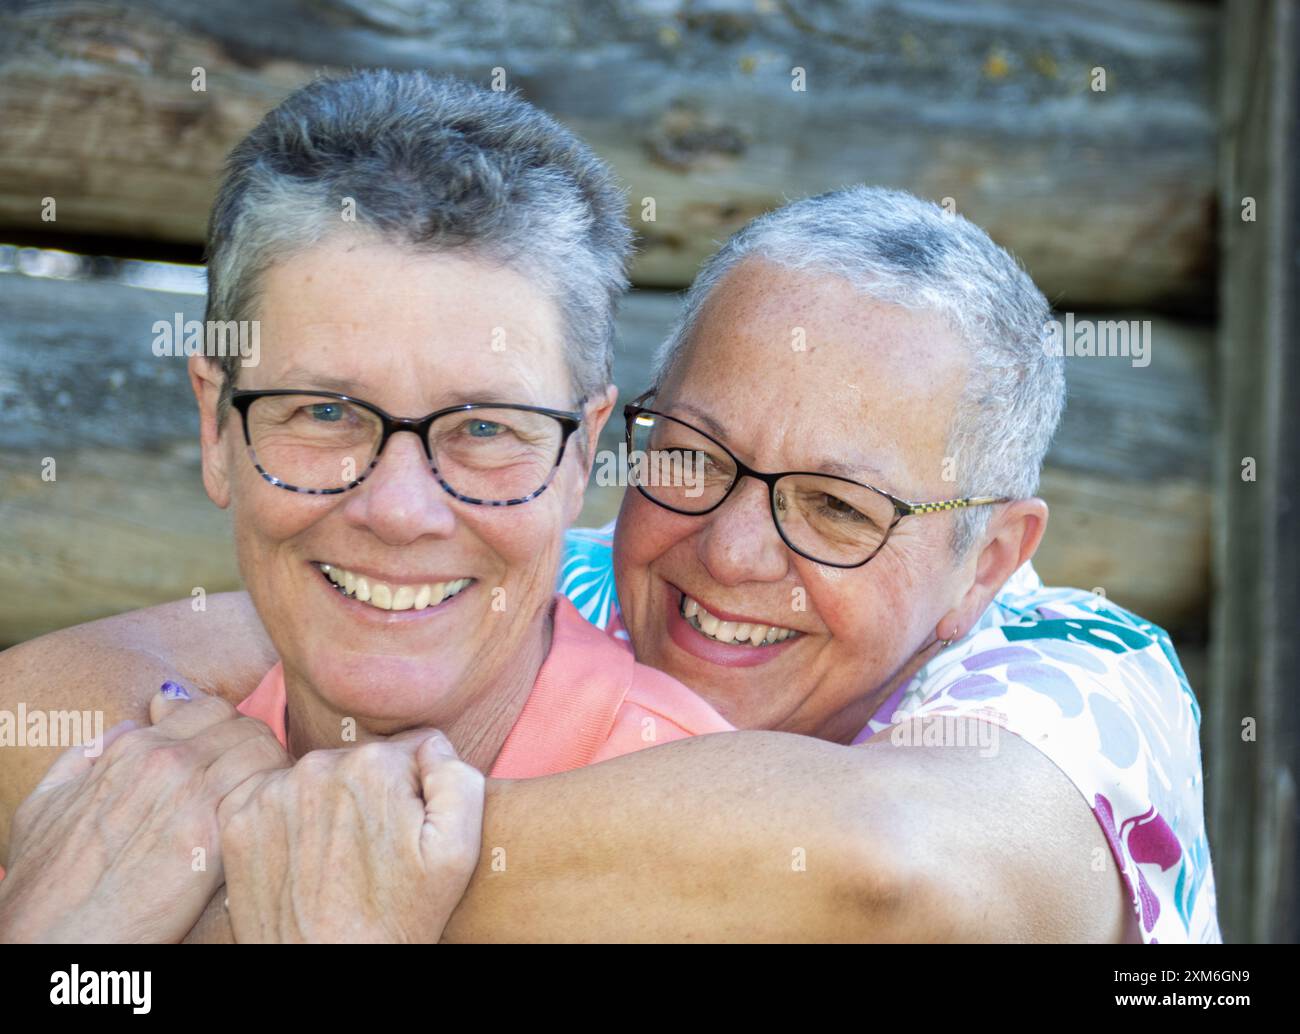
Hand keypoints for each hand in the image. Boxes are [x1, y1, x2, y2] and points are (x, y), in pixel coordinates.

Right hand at [0, 684, 289, 942]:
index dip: (232, 732)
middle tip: (267, 778)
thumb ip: (82, 758)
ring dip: (275, 772)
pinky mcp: (213, 836)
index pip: (213, 709)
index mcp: (133, 748)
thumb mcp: (44, 806)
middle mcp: (166, 761)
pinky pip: (266, 791)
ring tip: (275, 802)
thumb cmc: (45, 884)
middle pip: (246, 726)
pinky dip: (275, 799)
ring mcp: (191, 793)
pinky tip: (271, 825)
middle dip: (261, 747)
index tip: (239, 757)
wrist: (52, 940)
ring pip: (265, 752)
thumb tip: (127, 730)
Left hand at [218, 730, 482, 942]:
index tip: (406, 832)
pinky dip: (287, 821)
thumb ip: (457, 778)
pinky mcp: (238, 820)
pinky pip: (272, 798)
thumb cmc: (397, 918)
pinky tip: (304, 858)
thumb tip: (431, 743)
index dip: (414, 791)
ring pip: (316, 779)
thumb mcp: (458, 852)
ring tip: (339, 859)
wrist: (329, 972)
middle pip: (359, 762)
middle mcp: (316, 766)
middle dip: (371, 795)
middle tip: (374, 850)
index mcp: (375, 764)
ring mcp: (270, 793)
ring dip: (328, 806)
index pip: (406, 751)